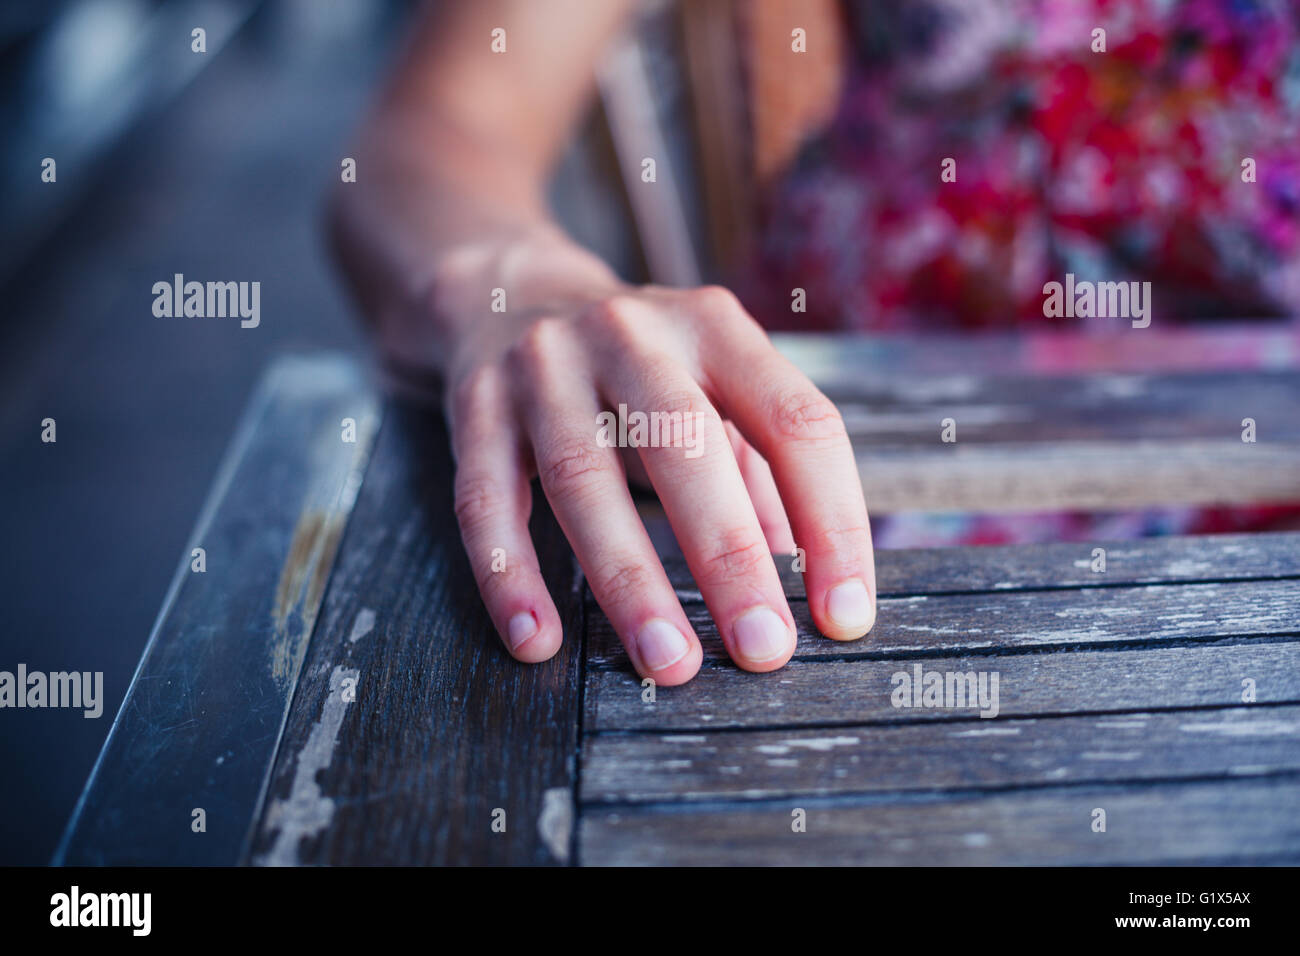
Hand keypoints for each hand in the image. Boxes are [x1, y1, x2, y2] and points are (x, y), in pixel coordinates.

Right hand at [442, 267, 876, 685]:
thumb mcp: (715, 386)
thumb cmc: (644, 367)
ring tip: (666, 663)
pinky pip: (485, 499)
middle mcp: (630, 334)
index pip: (795, 420)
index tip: (843, 615)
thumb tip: (816, 588)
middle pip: (685, 445)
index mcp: (714, 327)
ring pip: (582, 478)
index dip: (831, 518)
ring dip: (627, 580)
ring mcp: (544, 366)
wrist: (513, 296)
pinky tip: (536, 640)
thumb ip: (765, 474)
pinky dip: (508, 574)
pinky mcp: (475, 405)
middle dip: (729, 556)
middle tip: (762, 649)